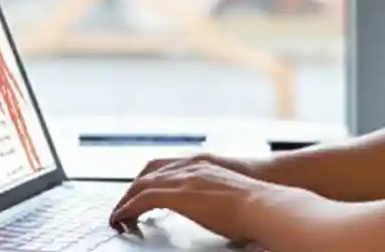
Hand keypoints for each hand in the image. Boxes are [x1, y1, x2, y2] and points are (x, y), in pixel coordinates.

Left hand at [108, 158, 272, 242]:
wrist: (265, 204)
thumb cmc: (258, 204)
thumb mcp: (232, 194)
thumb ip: (218, 198)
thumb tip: (221, 214)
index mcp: (203, 164)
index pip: (165, 165)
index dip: (148, 179)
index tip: (140, 192)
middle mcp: (190, 166)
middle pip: (149, 171)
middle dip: (133, 189)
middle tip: (124, 206)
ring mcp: (185, 178)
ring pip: (142, 184)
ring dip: (127, 199)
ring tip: (119, 216)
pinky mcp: (179, 194)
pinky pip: (143, 199)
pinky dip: (128, 208)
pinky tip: (122, 219)